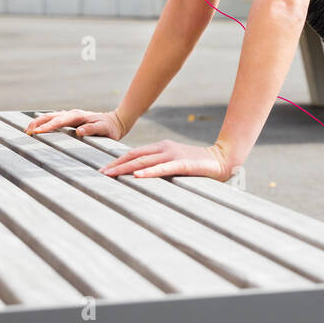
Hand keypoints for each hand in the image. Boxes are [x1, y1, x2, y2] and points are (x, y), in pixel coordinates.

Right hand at [25, 108, 127, 138]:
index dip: (48, 126)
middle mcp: (72, 114)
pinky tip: (37, 128)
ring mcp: (70, 116)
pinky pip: (54, 120)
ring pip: (50, 117)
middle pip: (51, 117)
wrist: (115, 122)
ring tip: (27, 131)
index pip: (60, 121)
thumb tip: (79, 131)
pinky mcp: (69, 119)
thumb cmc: (109, 128)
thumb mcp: (104, 129)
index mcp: (78, 116)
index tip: (38, 132)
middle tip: (27, 132)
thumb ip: (92, 129)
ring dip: (38, 123)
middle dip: (38, 124)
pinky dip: (44, 123)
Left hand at [98, 138, 234, 181]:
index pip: (135, 153)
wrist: (222, 159)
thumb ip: (161, 165)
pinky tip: (138, 176)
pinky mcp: (183, 164)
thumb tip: (142, 174)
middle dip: (116, 165)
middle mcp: (165, 148)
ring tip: (111, 175)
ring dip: (125, 168)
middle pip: (135, 156)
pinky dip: (149, 172)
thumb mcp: (175, 162)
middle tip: (100, 173)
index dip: (118, 160)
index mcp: (162, 147)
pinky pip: (162, 168)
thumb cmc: (198, 164)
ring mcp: (173, 155)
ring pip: (144, 161)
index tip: (104, 169)